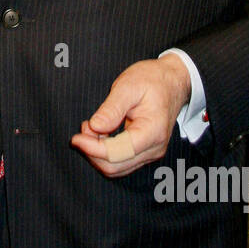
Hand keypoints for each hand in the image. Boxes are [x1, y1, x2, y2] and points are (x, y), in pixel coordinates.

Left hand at [71, 54, 190, 176]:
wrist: (172, 81)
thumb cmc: (152, 80)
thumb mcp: (129, 86)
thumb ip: (112, 108)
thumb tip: (95, 126)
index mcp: (152, 132)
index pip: (117, 152)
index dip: (92, 148)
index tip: (76, 137)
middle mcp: (154, 148)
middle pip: (114, 166)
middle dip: (92, 151)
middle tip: (84, 128)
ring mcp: (150, 152)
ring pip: (116, 167)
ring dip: (97, 153)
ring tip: (91, 128)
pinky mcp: (144, 152)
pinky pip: (120, 161)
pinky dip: (105, 152)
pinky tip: (100, 133)